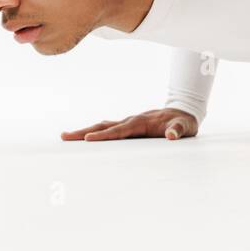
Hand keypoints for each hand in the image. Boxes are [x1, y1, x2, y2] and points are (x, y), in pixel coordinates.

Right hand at [60, 107, 198, 141]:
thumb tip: (172, 136)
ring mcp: (129, 122)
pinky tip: (84, 137)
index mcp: (141, 122)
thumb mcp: (184, 127)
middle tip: (65, 137)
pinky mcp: (129, 126)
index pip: (119, 130)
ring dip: (85, 131)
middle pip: (104, 125)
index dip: (104, 135)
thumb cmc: (183, 122)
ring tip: (66, 136)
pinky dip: (95, 132)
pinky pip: (109, 128)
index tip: (88, 139)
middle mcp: (131, 120)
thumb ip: (178, 131)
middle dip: (84, 131)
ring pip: (103, 125)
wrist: (184, 110)